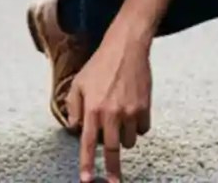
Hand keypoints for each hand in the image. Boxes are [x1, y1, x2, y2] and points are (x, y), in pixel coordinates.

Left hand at [67, 34, 152, 182]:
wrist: (126, 48)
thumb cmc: (100, 65)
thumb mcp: (79, 83)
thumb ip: (73, 107)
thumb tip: (74, 128)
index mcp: (92, 109)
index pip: (88, 143)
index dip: (88, 164)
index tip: (87, 180)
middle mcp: (111, 113)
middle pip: (113, 149)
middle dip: (113, 169)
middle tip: (113, 181)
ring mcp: (129, 111)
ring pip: (129, 141)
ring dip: (124, 139)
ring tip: (119, 122)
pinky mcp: (144, 107)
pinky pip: (142, 130)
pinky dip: (137, 128)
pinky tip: (132, 113)